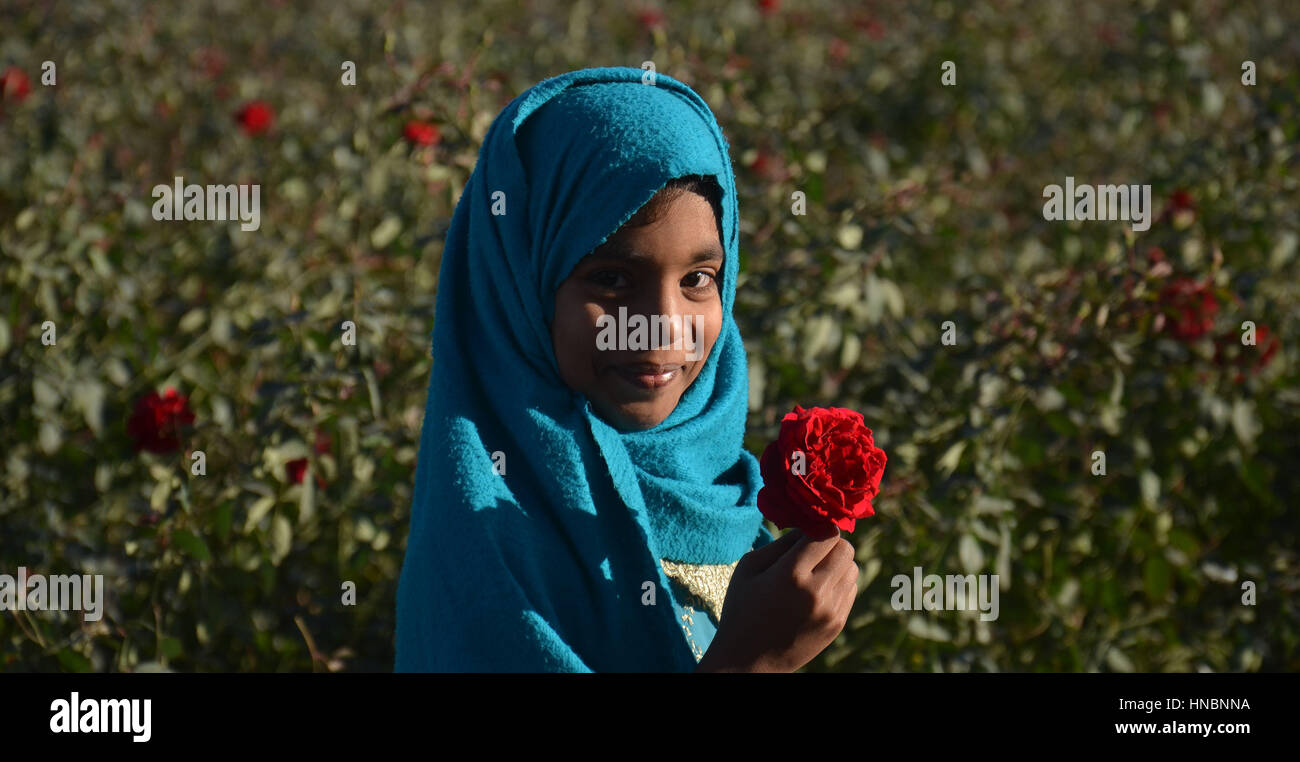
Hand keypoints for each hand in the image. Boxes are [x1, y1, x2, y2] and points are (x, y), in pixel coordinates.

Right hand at [694, 527, 858, 672]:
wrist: (750, 661)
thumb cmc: (742, 608)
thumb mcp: (749, 567)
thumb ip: (781, 543)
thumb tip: (810, 525)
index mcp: (790, 573)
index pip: (826, 533)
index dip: (819, 526)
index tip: (808, 530)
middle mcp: (816, 591)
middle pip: (845, 547)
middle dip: (831, 542)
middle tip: (813, 549)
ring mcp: (830, 610)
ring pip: (852, 567)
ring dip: (837, 562)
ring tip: (814, 571)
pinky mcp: (837, 623)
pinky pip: (851, 588)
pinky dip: (838, 582)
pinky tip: (816, 590)